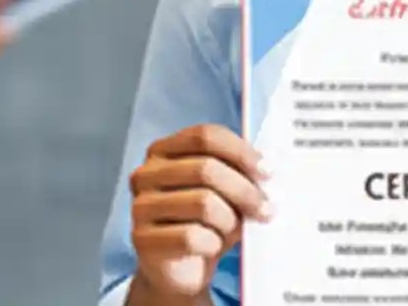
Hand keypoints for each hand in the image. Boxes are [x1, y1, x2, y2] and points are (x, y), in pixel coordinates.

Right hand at [127, 124, 271, 303]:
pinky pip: (190, 237)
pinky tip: (212, 247)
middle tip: (265, 209)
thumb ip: (238, 175)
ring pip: (202, 203)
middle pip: (206, 168)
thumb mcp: (221, 192)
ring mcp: (141, 206)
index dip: (240, 151)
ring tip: (233, 230)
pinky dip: (212, 243)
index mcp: (164, 151)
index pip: (205, 136)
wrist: (177, 270)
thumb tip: (266, 170)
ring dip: (229, 220)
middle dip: (244, 190)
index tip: (266, 171)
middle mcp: (146, 174)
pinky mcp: (143, 239)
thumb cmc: (203, 223)